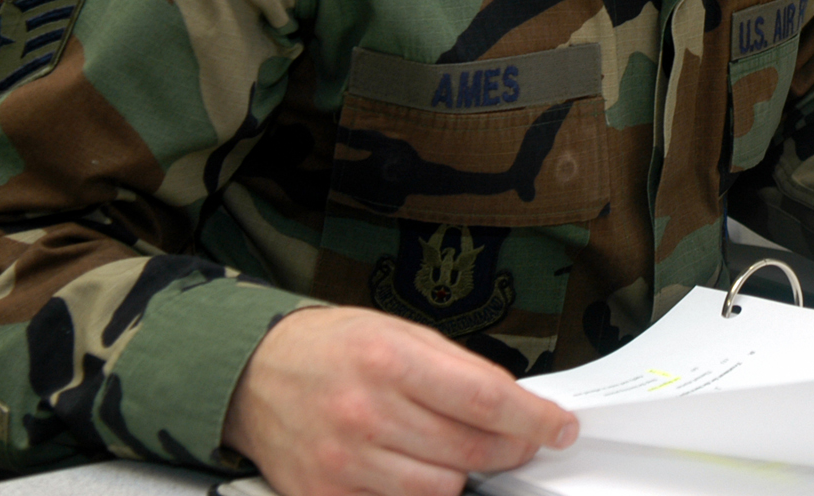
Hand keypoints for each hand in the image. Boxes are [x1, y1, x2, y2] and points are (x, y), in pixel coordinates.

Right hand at [222, 305, 578, 495]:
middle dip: (511, 448)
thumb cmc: (333, 348)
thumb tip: (517, 405)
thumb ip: (459, 370)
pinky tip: (416, 468)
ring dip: (464, 474)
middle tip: (520, 439)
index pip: (486, 401)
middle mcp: (366, 412)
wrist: (253, 375)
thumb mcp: (400, 332)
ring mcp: (345, 462)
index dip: (535, 420)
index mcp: (390, 359)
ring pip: (442, 490)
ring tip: (457, 449)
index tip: (560, 427)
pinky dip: (420, 493)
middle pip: (471, 450)